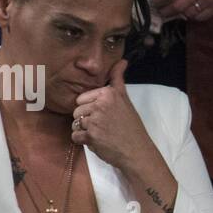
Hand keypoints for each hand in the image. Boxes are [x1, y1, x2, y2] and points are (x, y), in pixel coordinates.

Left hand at [71, 59, 159, 174]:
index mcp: (108, 93)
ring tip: (101, 135)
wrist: (137, 152)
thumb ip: (118, 80)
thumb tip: (122, 60)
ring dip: (84, 131)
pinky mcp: (90, 136)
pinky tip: (97, 142)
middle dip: (86, 120)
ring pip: (75, 124)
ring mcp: (95, 120)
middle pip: (77, 111)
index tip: (105, 116)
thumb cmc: (131, 127)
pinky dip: (83, 141)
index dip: (91, 109)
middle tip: (104, 127)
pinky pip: (75, 136)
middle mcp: (101, 104)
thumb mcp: (126, 100)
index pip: (82, 98)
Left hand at [150, 0, 212, 23]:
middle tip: (160, 13)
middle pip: (177, 7)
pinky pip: (204, 15)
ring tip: (176, 11)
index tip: (153, 3)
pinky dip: (195, 15)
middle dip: (166, 11)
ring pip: (190, 14)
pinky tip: (192, 11)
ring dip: (181, 14)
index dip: (158, 1)